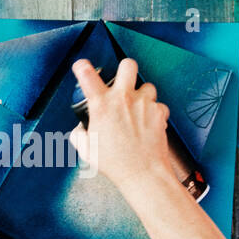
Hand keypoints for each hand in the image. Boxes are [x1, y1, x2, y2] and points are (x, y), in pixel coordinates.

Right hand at [69, 58, 174, 193]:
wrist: (143, 173)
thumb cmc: (116, 163)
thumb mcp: (87, 150)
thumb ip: (79, 135)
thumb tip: (80, 129)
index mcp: (102, 105)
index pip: (87, 74)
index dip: (82, 67)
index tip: (82, 67)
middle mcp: (124, 99)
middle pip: (127, 65)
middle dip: (124, 69)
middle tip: (122, 81)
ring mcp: (144, 104)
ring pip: (147, 86)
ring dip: (142, 94)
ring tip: (137, 108)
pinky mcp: (159, 112)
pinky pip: (158, 105)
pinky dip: (154, 112)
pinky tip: (148, 123)